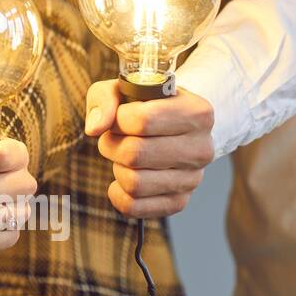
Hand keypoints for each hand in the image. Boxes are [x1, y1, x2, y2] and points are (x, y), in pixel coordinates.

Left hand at [84, 80, 214, 217]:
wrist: (174, 127)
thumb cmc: (145, 105)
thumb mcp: (123, 88)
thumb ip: (104, 98)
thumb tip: (94, 128)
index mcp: (197, 113)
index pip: (142, 120)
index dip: (117, 119)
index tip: (119, 116)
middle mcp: (201, 148)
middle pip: (134, 154)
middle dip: (111, 144)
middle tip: (115, 137)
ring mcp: (193, 179)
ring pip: (134, 183)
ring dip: (116, 167)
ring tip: (124, 155)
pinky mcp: (178, 201)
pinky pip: (134, 207)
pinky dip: (117, 193)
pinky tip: (122, 176)